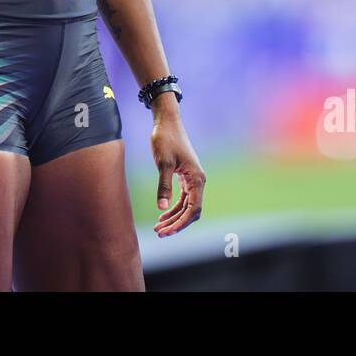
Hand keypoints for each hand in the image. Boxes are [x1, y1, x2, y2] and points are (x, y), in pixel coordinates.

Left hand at [150, 112, 204, 236]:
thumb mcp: (163, 163)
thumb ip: (163, 185)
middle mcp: (198, 181)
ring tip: (158, 228)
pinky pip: (182, 198)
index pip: (193, 209)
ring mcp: (192, 179)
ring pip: (186, 206)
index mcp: (197, 179)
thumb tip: (161, 207)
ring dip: (173, 218)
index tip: (167, 231)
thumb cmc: (166, 139)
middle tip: (159, 232)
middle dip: (176, 223)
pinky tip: (162, 215)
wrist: (167, 122)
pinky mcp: (184, 177)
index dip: (181, 223)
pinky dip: (172, 208)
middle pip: (190, 211)